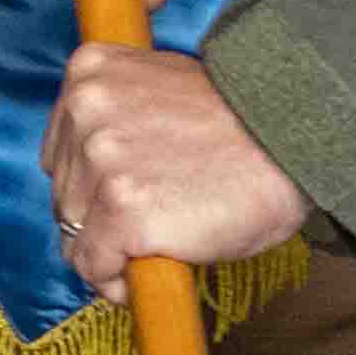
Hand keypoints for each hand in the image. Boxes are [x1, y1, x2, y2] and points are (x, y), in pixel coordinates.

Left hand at [46, 42, 303, 279]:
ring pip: (74, 233)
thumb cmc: (242, 125)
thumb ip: (117, 119)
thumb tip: (92, 177)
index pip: (60, 150)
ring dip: (112, 249)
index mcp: (90, 72)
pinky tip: (157, 265)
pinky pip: (93, 266)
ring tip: (164, 239)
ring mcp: (102, 163)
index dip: (92, 184)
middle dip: (101, 218)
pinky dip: (119, 282)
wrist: (294, 142)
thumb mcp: (161, 92)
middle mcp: (87, 111)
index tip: (128, 195)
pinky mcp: (122, 213)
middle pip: (64, 193)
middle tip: (157, 219)